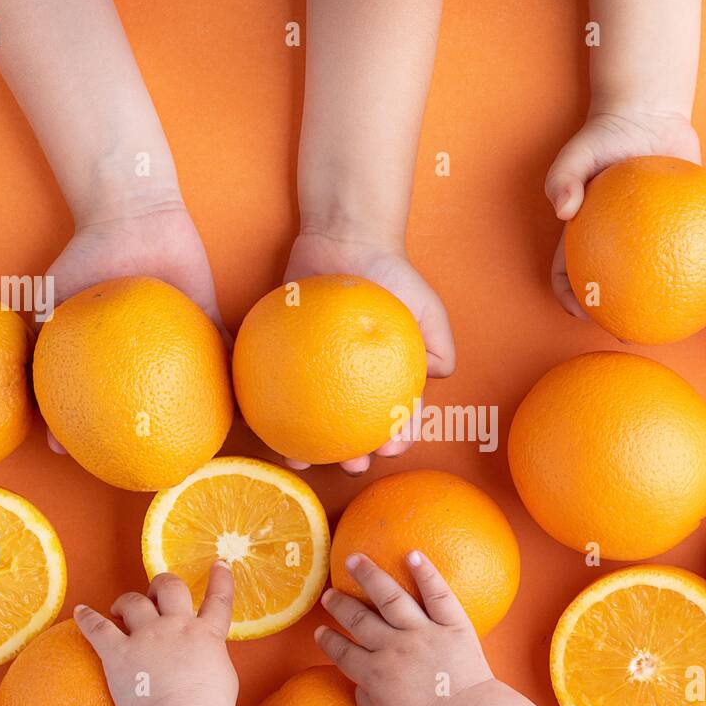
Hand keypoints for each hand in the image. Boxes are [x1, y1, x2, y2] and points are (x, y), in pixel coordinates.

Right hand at [43, 196, 223, 452]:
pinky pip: (224, 352)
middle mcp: (150, 354)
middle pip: (163, 405)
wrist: (128, 212)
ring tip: (220, 453)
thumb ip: (39, 351)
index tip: (115, 470)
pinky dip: (231, 376)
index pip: (113, 409)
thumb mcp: (53, 306)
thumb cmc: (87, 257)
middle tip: (175, 472)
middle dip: (170, 438)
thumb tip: (30, 401)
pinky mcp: (209, 316)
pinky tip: (241, 408)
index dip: (113, 440)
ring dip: (210, 416)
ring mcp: (182, 338)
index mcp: (114, 358)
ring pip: (199, 386)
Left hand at [73, 562, 237, 705]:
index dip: (220, 578)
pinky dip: (86, 618)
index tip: (218, 563)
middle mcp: (177, 626)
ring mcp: (147, 637)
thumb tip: (202, 656)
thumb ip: (211, 658)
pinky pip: (97, 628)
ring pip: (133, 601)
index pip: (218, 600)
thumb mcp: (223, 677)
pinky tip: (80, 611)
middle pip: (170, 588)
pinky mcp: (119, 653)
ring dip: (126, 601)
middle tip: (155, 593)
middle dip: (162, 584)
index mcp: (206, 635)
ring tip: (119, 608)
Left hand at [283, 228, 455, 474]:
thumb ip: (439, 343)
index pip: (396, 417)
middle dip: (351, 456)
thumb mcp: (427, 306)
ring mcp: (316, 372)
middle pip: (350, 429)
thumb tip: (437, 378)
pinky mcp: (284, 357)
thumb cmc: (391, 274)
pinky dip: (270, 408)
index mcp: (387, 379)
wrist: (346, 239)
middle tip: (350, 466)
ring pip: (310, 420)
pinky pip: (276, 387)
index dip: (396, 439)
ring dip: (306, 447)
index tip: (389, 449)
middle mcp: (351, 381)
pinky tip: (266, 422)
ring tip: (299, 460)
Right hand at [314, 551, 493, 705]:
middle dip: (340, 605)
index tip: (320, 630)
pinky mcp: (452, 625)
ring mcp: (423, 633)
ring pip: (390, 597)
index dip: (329, 641)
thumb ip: (364, 700)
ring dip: (369, 577)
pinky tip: (412, 555)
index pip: (344, 652)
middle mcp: (393, 648)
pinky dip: (425, 573)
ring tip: (354, 560)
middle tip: (329, 594)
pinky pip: (438, 594)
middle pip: (359, 620)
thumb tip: (359, 682)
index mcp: (374, 675)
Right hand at [545, 109, 700, 318]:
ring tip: (674, 324)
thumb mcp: (577, 151)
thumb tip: (562, 211)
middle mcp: (614, 241)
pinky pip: (689, 251)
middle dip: (616, 316)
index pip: (568, 274)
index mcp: (585, 233)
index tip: (584, 312)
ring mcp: (648, 237)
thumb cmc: (606, 133)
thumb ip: (564, 177)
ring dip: (659, 304)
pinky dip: (697, 268)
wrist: (647, 113)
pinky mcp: (679, 225)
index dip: (571, 299)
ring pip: (651, 278)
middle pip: (611, 288)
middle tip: (630, 333)